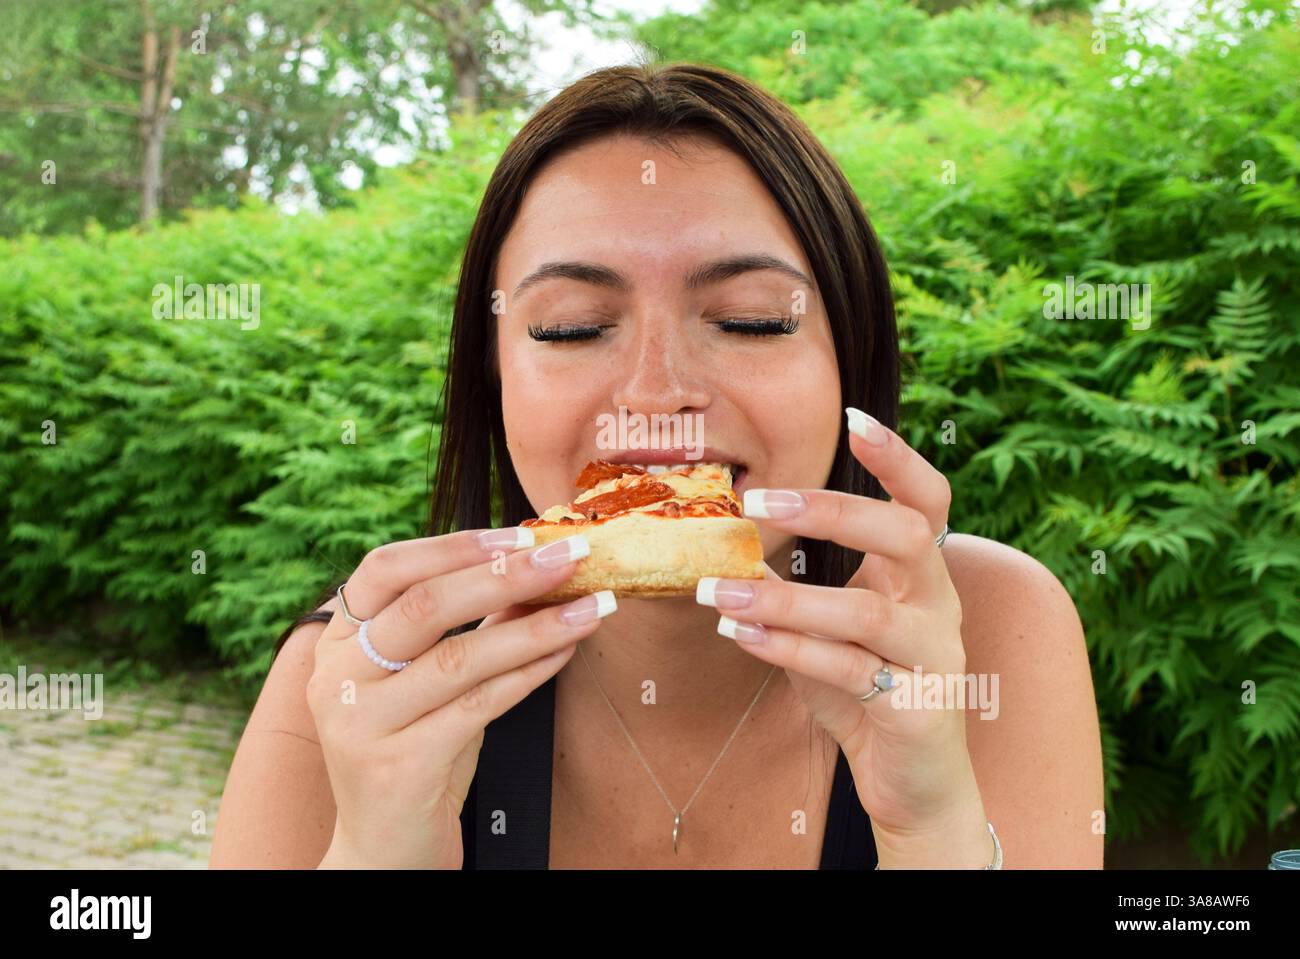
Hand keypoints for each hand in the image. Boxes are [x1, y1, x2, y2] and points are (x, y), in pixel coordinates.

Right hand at [308, 528, 615, 868]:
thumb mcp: (431, 683)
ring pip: (460, 657)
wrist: (385, 852)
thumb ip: (470, 626)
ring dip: (536, 626)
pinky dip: (530, 673)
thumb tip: (534, 566)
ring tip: (592, 606)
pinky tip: (567, 654)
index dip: (453, 545)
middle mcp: (337, 679)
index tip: (519, 534)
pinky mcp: (399, 766)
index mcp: (337, 644)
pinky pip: (479, 706)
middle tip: (571, 556)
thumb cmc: (413, 755)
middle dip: (507, 574)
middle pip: (425, 606)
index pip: (383, 569)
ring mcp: (361, 724)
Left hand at [698, 407, 991, 867]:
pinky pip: (847, 670)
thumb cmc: (868, 692)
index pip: (927, 501)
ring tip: (720, 591)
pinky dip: (787, 650)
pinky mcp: (917, 707)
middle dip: (832, 512)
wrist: (914, 783)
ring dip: (784, 599)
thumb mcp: (829, 630)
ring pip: (866, 612)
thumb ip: (792, 590)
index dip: (897, 459)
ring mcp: (935, 656)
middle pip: (907, 536)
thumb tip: (727, 547)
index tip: (854, 418)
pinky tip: (739, 638)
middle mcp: (940, 605)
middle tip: (757, 503)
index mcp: (923, 575)